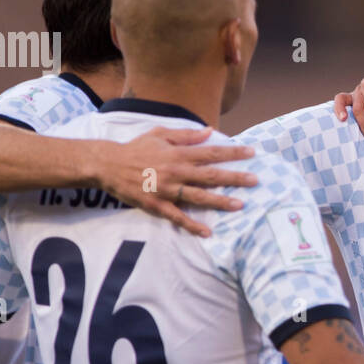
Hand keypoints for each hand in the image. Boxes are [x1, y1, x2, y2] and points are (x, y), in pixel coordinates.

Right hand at [94, 126, 258, 236]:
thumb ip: (186, 135)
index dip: (232, 152)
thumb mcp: (160, 134)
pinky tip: (207, 232)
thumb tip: (210, 131)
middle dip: (234, 178)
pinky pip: (177, 217)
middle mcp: (176, 171)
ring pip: (198, 197)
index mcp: (178, 154)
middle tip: (255, 180)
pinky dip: (192, 225)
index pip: (211, 152)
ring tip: (239, 205)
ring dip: (220, 202)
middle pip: (210, 176)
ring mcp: (167, 190)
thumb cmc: (135, 148)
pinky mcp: (156, 205)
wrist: (108, 165)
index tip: (251, 152)